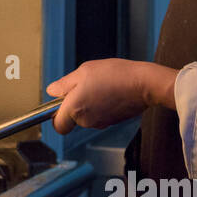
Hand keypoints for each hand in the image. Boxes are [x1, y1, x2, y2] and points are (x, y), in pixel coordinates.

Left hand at [46, 59, 177, 133]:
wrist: (144, 83)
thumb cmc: (115, 75)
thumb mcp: (84, 71)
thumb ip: (64, 84)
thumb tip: (52, 91)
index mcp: (75, 109)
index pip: (58, 125)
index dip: (56, 116)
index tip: (60, 103)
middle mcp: (87, 121)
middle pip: (73, 119)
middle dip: (75, 104)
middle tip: (85, 85)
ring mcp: (101, 123)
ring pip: (87, 116)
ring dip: (89, 103)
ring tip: (100, 85)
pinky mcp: (113, 122)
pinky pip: (100, 115)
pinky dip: (101, 106)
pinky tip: (110, 91)